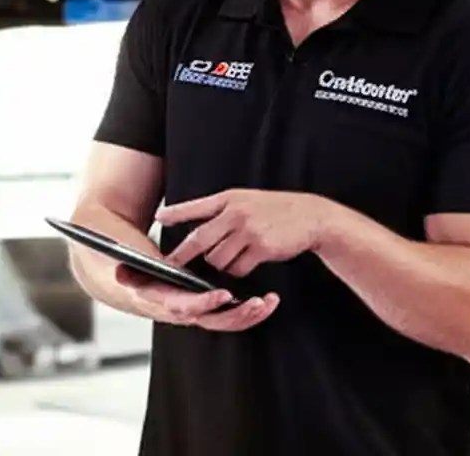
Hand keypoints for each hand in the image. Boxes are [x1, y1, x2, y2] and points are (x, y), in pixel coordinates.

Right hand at [115, 264, 279, 330]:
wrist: (128, 278)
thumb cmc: (129, 267)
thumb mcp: (123, 265)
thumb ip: (124, 269)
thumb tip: (118, 273)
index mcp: (160, 301)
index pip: (183, 307)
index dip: (203, 303)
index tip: (222, 295)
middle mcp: (179, 311)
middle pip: (211, 320)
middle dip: (235, 314)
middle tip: (256, 303)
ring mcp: (194, 312)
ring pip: (224, 321)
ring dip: (248, 315)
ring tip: (268, 302)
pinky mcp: (206, 309)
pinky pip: (230, 315)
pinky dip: (249, 311)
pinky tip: (268, 302)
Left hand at [156, 189, 327, 276]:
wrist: (310, 216)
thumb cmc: (276, 209)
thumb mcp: (247, 200)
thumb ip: (223, 210)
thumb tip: (200, 228)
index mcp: (230, 199)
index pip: (196, 207)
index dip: (176, 213)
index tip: (158, 218)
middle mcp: (236, 213)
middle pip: (199, 239)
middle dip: (183, 255)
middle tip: (172, 264)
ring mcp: (248, 230)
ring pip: (217, 258)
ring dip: (219, 264)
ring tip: (231, 258)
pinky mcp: (261, 248)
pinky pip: (237, 268)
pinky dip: (237, 270)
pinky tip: (247, 263)